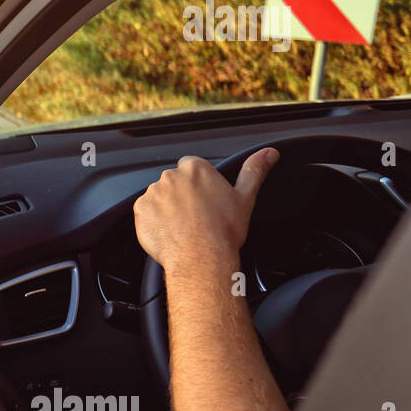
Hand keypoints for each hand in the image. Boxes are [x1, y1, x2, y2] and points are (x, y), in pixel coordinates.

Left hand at [133, 148, 278, 277]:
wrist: (202, 257)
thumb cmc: (223, 230)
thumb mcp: (245, 198)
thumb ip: (254, 171)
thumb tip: (269, 153)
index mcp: (196, 169)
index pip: (192, 167)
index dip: (198, 184)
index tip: (204, 200)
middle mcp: (171, 176)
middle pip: (174, 182)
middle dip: (182, 196)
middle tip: (195, 216)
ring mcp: (153, 192)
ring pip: (159, 197)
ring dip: (166, 208)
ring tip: (183, 227)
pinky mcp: (141, 210)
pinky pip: (145, 212)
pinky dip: (154, 221)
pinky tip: (169, 232)